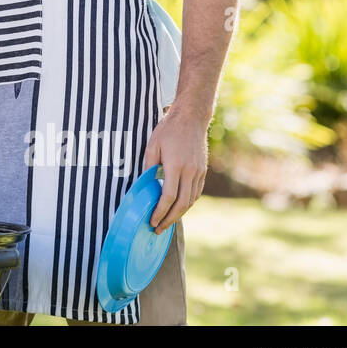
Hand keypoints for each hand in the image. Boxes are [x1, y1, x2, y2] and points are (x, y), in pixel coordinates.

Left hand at [141, 103, 209, 232]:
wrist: (191, 118)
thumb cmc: (168, 130)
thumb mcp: (152, 145)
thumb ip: (148, 167)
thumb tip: (144, 186)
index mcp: (176, 166)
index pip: (168, 197)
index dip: (160, 212)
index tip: (152, 221)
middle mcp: (190, 172)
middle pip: (181, 204)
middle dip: (169, 219)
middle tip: (158, 229)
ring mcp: (199, 172)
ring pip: (190, 201)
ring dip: (179, 214)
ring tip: (166, 222)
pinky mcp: (203, 171)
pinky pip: (195, 193)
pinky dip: (187, 204)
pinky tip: (178, 208)